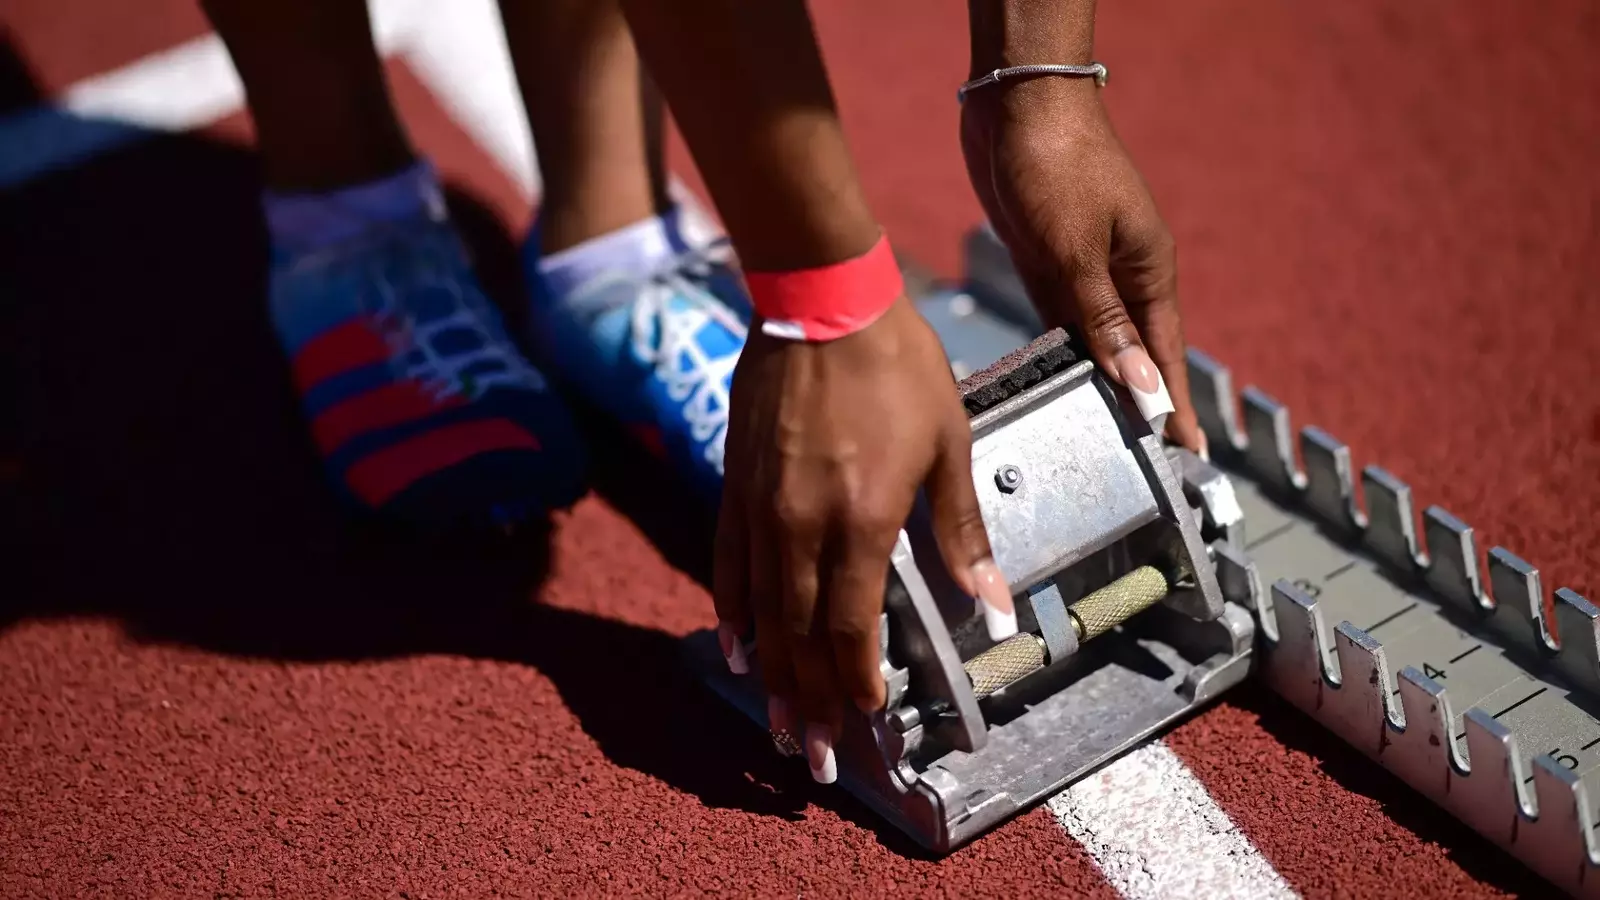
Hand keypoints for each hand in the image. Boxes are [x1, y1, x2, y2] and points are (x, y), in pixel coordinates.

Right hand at [711, 296, 1015, 781]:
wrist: (821, 298)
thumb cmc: (897, 365)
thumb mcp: (947, 444)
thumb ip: (961, 531)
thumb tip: (995, 605)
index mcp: (861, 519)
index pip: (852, 627)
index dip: (856, 683)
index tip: (865, 723)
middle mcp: (801, 525)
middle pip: (801, 637)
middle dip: (811, 703)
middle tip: (815, 760)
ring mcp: (759, 507)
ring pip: (761, 613)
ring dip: (772, 677)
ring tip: (779, 729)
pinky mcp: (735, 485)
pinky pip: (727, 567)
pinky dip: (733, 615)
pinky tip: (738, 650)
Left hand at [959, 76, 1204, 452]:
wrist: (1015, 106)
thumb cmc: (1057, 163)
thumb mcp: (1078, 250)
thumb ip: (1104, 322)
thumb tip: (1139, 384)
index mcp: (1149, 270)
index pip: (1164, 354)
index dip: (1174, 404)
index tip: (1188, 451)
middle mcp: (1122, 275)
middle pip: (1133, 354)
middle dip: (1139, 402)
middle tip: (1141, 458)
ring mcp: (1085, 270)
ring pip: (1095, 341)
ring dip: (1097, 381)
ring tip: (1100, 434)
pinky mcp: (1047, 262)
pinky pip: (1061, 320)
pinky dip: (1061, 351)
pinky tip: (1057, 381)